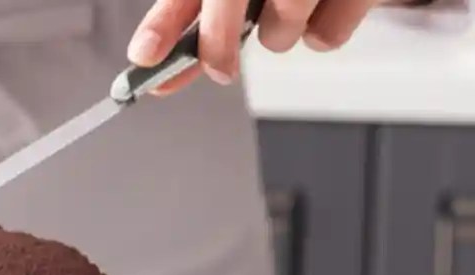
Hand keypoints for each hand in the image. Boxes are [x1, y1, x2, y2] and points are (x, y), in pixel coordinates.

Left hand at [128, 0, 374, 94]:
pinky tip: (329, 2)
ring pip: (281, 28)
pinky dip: (323, 32)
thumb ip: (194, 14)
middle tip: (220, 69)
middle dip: (217, 42)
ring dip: (279, 35)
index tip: (145, 56)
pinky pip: (325, 37)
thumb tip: (151, 56)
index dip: (163, 24)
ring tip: (292, 7)